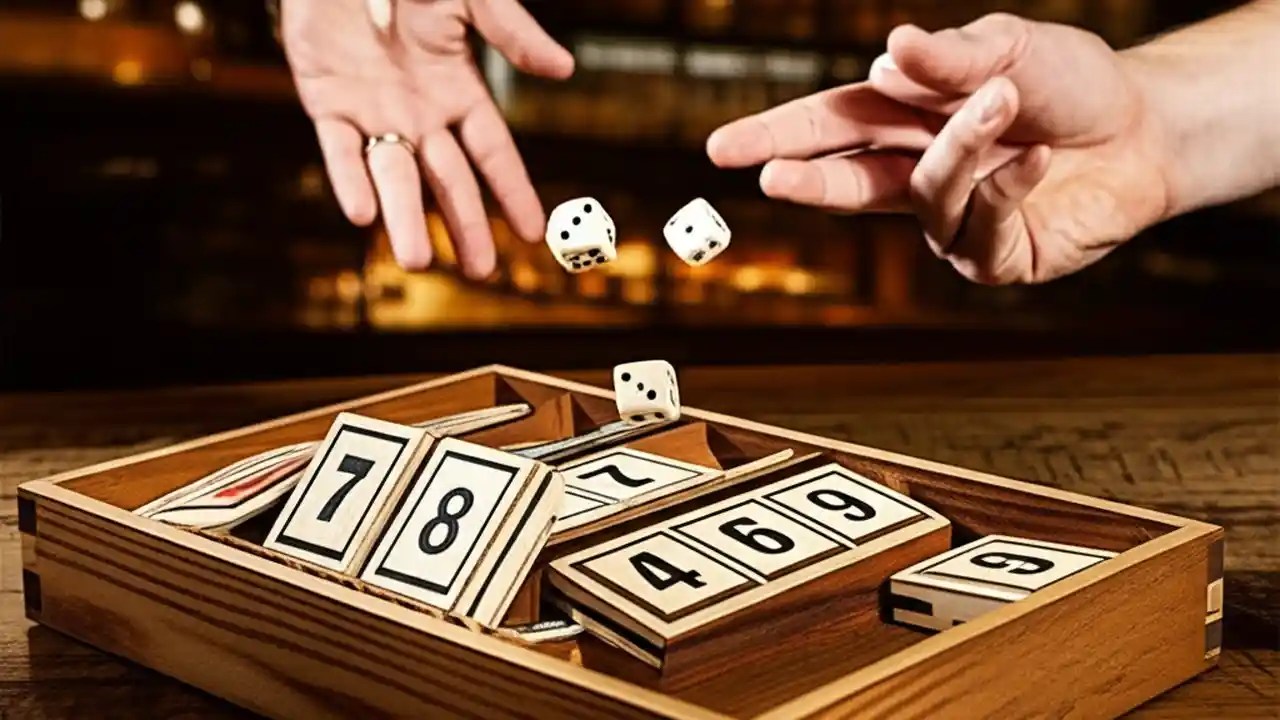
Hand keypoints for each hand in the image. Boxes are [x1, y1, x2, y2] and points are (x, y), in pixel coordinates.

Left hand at [281, 0, 572, 276]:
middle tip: (480, 272)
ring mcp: (374, 112)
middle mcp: (420, 112)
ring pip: (396, 178)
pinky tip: (363, 214)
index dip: (512, 192)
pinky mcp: (327, 103)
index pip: (493, 153)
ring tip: (418, 261)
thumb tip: (564, 68)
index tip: (531, 234)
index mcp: (459, 90)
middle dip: (465, 226)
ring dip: (406, 220)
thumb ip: (512, 32)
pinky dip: (350, 182)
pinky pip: (341, 151)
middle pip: (448, 181)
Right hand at [706, 13, 1174, 283]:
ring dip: (960, 144)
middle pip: (843, 178)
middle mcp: (915, 170)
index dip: (775, 137)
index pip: (827, 124)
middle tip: (770, 178)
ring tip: (1003, 102)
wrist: (1146, 129)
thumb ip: (947, 56)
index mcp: (903, 117)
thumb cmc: (1072, 83)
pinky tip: (1038, 157)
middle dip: (805, 178)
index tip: (722, 150)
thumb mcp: (1009, 47)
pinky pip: (979, 221)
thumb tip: (884, 55)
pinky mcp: (991, 253)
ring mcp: (951, 217)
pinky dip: (1007, 183)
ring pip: (923, 192)